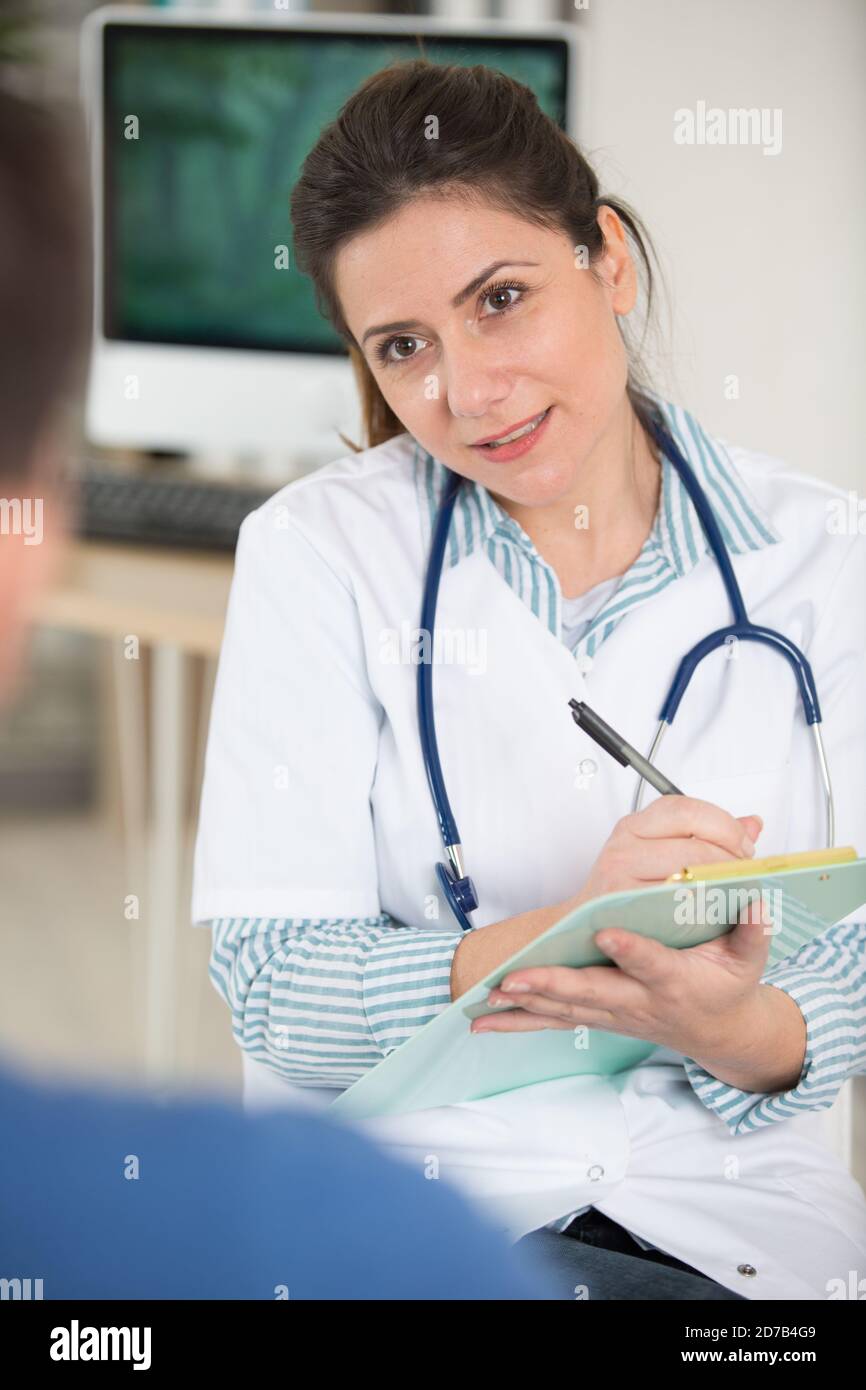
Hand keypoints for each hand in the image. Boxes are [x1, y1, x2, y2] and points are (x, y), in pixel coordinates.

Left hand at [471, 894, 778, 1070]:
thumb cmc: (729, 986)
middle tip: (518, 978)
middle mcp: (639, 1001)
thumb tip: (758, 900)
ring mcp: (614, 1014)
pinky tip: (481, 1020)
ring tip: (489, 994)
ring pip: (565, 1009)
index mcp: (675, 981)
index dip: (632, 950)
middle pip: (593, 994)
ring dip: (526, 1002)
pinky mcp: (597, 1017)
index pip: (652, 963)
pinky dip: (517, 1021)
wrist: (717, 1032)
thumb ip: (753, 931)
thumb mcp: (749, 960)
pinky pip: (553, 1021)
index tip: (607, 933)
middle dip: (554, 986)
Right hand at [572, 795, 762, 904]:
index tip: (744, 848)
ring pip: (689, 878)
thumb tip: (753, 824)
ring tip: (731, 895)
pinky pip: (675, 907)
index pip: (689, 811)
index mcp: (637, 826)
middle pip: (696, 848)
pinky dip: (699, 911)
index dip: (726, 828)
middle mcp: (625, 846)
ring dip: (720, 888)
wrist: (588, 934)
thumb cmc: (633, 894)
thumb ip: (712, 837)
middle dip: (731, 863)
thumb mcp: (669, 854)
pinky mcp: (622, 907)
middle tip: (744, 876)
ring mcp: (620, 877)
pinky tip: (709, 914)